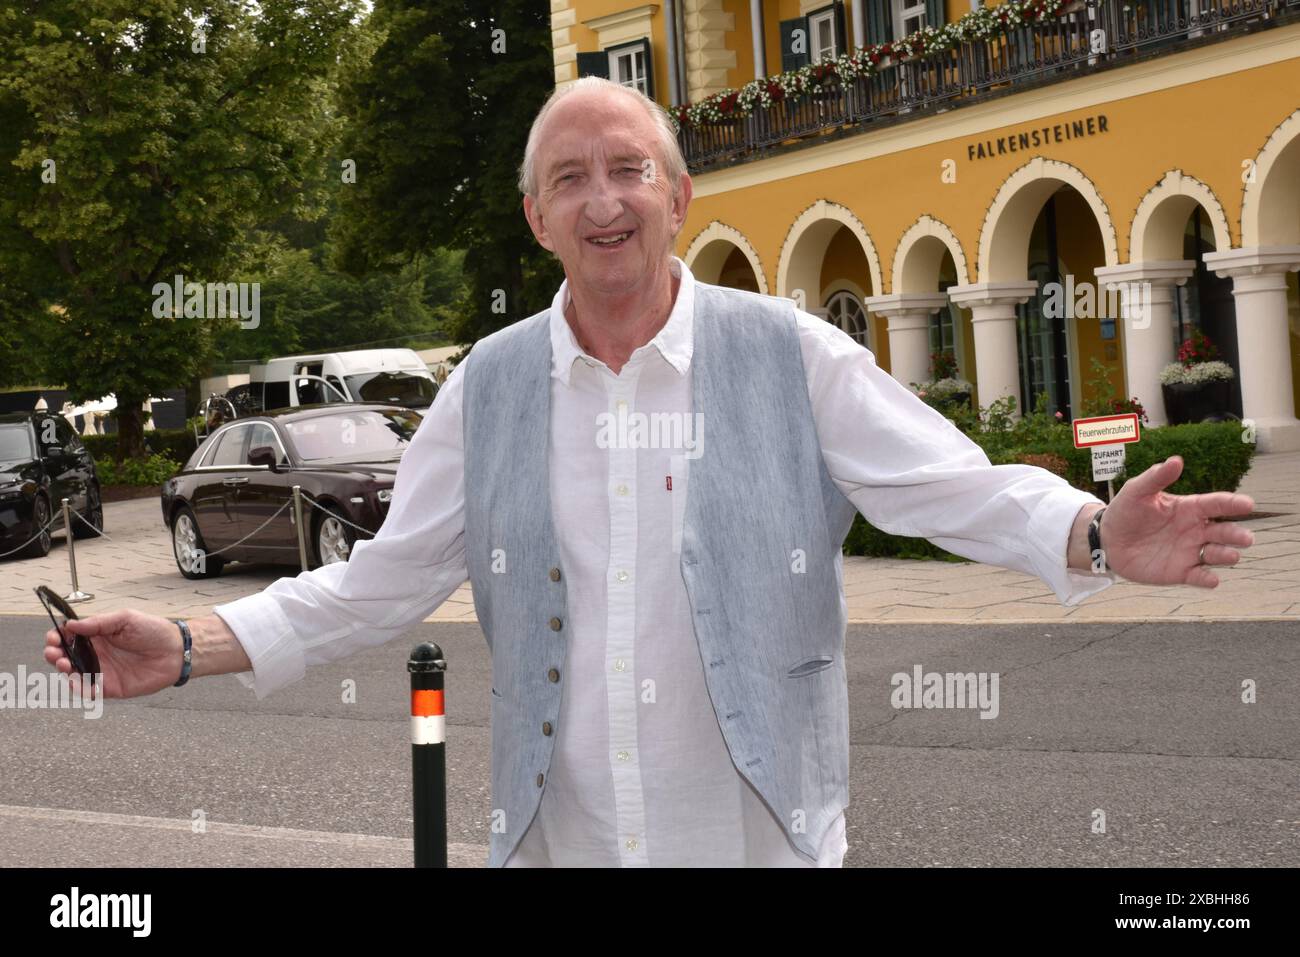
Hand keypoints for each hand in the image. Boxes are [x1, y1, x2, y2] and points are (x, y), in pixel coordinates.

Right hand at [43, 609, 183, 698]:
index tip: (53, 637)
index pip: (69, 637)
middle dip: (54, 654)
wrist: (176, 651)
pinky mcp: (110, 687)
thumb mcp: (125, 619)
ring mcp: (102, 671)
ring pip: (73, 674)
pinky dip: (79, 689)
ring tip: (63, 663)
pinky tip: (76, 681)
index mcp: (98, 635)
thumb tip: (71, 625)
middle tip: (53, 652)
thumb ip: (99, 623)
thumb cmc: (154, 631)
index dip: (57, 637)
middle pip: (66, 656)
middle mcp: (96, 653)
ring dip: (63, 670)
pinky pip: (89, 691)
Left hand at [1100, 455, 1254, 587]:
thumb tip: (1176, 460)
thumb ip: (1156, 477)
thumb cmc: (1126, 511)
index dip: (1232, 503)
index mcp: (1189, 508)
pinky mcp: (1180, 572)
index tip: (1248, 504)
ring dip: (1226, 556)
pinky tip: (1212, 580)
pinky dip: (1207, 579)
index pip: (1215, 504)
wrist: (1108, 541)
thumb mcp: (1137, 491)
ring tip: (1231, 556)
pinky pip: (1198, 576)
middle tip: (1246, 538)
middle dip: (1237, 535)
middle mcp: (1196, 530)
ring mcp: (1190, 551)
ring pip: (1217, 554)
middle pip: (1224, 532)